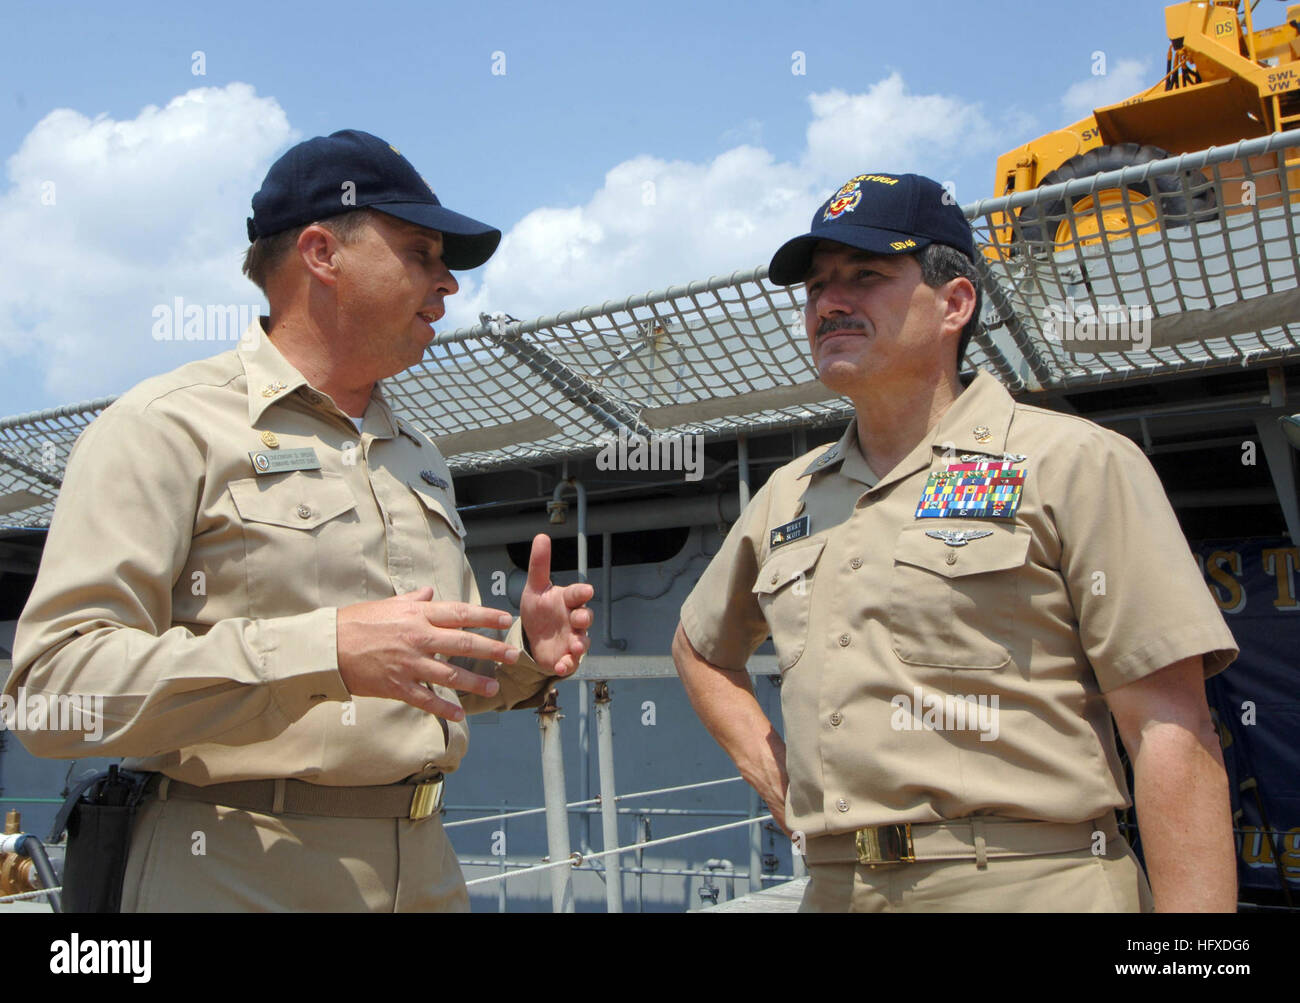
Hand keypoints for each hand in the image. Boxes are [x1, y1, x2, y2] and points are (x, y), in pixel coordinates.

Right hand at [336, 587, 519, 721]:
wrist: (327, 647)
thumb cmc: (356, 622)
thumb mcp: (387, 605)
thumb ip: (414, 600)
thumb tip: (431, 593)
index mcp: (417, 614)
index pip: (460, 613)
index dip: (486, 616)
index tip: (505, 620)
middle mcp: (418, 637)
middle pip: (464, 644)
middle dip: (492, 650)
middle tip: (512, 655)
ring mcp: (409, 663)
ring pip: (450, 674)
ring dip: (475, 682)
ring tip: (493, 687)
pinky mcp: (397, 685)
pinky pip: (426, 699)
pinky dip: (444, 709)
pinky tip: (459, 715)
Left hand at [519, 534, 593, 676]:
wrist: (533, 638)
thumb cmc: (539, 610)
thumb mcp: (534, 588)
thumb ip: (539, 565)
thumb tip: (542, 536)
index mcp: (567, 601)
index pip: (578, 594)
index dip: (582, 593)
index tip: (586, 591)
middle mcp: (573, 619)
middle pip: (585, 617)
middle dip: (584, 618)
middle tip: (579, 618)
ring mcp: (573, 639)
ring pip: (582, 641)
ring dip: (580, 644)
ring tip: (576, 647)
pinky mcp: (567, 657)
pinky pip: (571, 662)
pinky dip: (568, 665)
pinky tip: (561, 666)